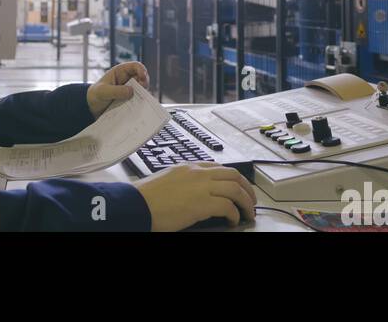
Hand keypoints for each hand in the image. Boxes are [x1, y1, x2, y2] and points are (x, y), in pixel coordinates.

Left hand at [86, 61, 149, 118]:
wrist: (92, 107)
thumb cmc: (95, 95)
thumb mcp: (103, 92)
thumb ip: (116, 91)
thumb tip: (131, 92)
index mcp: (120, 71)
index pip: (136, 66)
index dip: (142, 70)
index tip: (143, 78)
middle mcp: (127, 79)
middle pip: (143, 78)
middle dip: (145, 83)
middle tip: (143, 91)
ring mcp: (129, 90)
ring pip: (142, 90)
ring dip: (142, 94)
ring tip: (139, 101)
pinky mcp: (130, 100)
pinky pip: (138, 100)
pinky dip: (139, 103)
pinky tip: (137, 108)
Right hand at [135, 163, 256, 231]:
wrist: (137, 204)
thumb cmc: (146, 197)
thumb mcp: (167, 180)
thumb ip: (184, 181)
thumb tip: (195, 193)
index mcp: (189, 167)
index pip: (219, 167)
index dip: (233, 178)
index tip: (238, 187)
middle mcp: (198, 173)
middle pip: (233, 175)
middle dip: (247, 188)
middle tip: (250, 200)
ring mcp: (201, 187)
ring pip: (235, 189)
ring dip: (246, 201)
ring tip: (248, 212)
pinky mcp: (202, 203)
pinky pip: (227, 206)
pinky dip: (234, 214)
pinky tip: (233, 220)